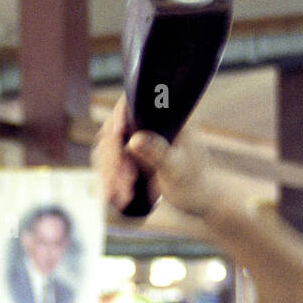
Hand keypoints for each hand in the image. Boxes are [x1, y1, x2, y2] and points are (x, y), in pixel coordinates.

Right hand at [93, 95, 226, 218]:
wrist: (195, 198)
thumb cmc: (193, 181)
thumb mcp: (177, 168)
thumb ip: (157, 153)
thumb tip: (133, 140)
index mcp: (165, 117)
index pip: (135, 104)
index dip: (121, 113)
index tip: (117, 132)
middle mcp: (147, 124)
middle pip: (115, 129)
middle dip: (115, 158)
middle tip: (127, 183)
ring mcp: (135, 139)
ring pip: (107, 149)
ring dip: (110, 172)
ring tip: (124, 196)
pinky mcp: (127, 156)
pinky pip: (109, 163)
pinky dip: (109, 179)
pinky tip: (114, 196)